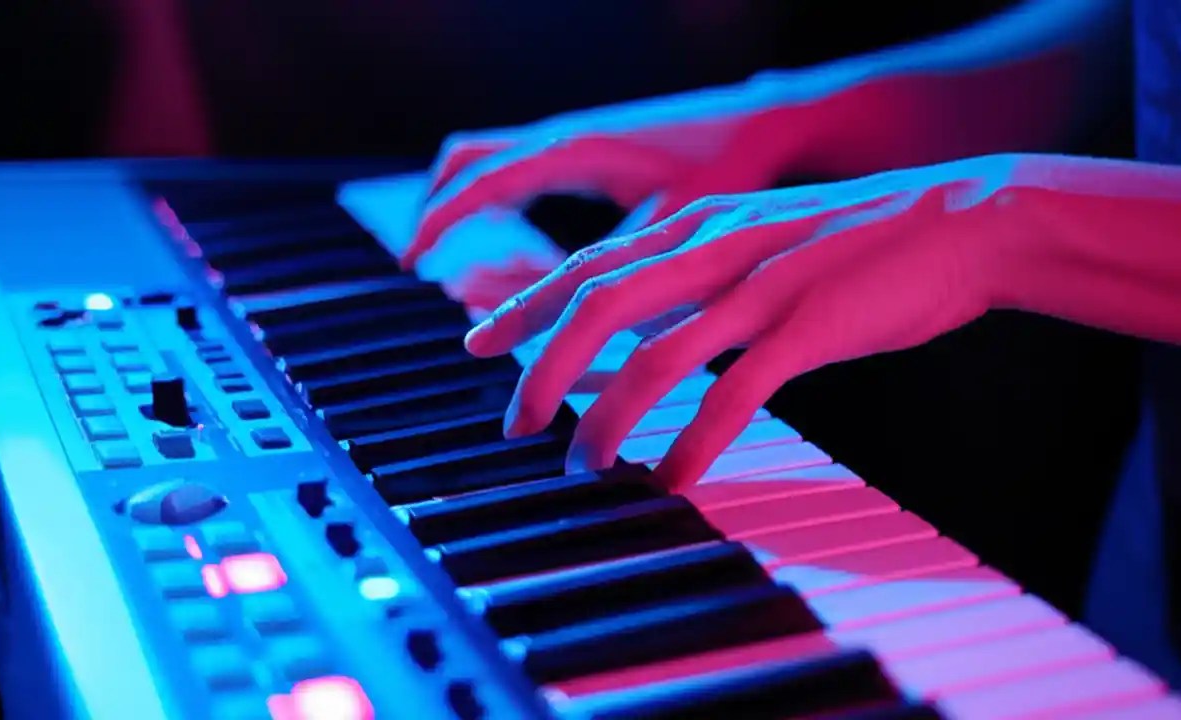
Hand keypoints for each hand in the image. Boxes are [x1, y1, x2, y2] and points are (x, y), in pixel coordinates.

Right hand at [401, 78, 843, 268]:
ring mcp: (573, 138)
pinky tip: (506, 242)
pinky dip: (494, 201)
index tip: (413, 262)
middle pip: (467, 160)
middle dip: (436, 209)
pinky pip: (518, 167)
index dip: (442, 223)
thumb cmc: (728, 167)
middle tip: (419, 262)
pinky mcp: (587, 149)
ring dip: (462, 205)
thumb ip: (618, 267)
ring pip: (489, 160)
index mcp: (573, 148)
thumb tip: (574, 320)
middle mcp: (563, 136)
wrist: (767, 121)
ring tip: (452, 260)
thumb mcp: (672, 224)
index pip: (483, 180)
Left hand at [465, 155, 1015, 489]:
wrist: (962, 220)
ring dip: (609, 415)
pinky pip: (735, 390)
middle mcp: (716, 248)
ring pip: (657, 353)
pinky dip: (695, 439)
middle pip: (599, 304)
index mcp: (699, 226)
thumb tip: (643, 327)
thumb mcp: (761, 242)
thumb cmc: (856, 241)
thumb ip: (698, 277)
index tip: (477, 342)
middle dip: (542, 368)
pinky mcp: (809, 326)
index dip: (525, 304)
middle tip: (514, 424)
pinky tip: (674, 477)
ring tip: (584, 463)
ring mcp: (761, 286)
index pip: (587, 264)